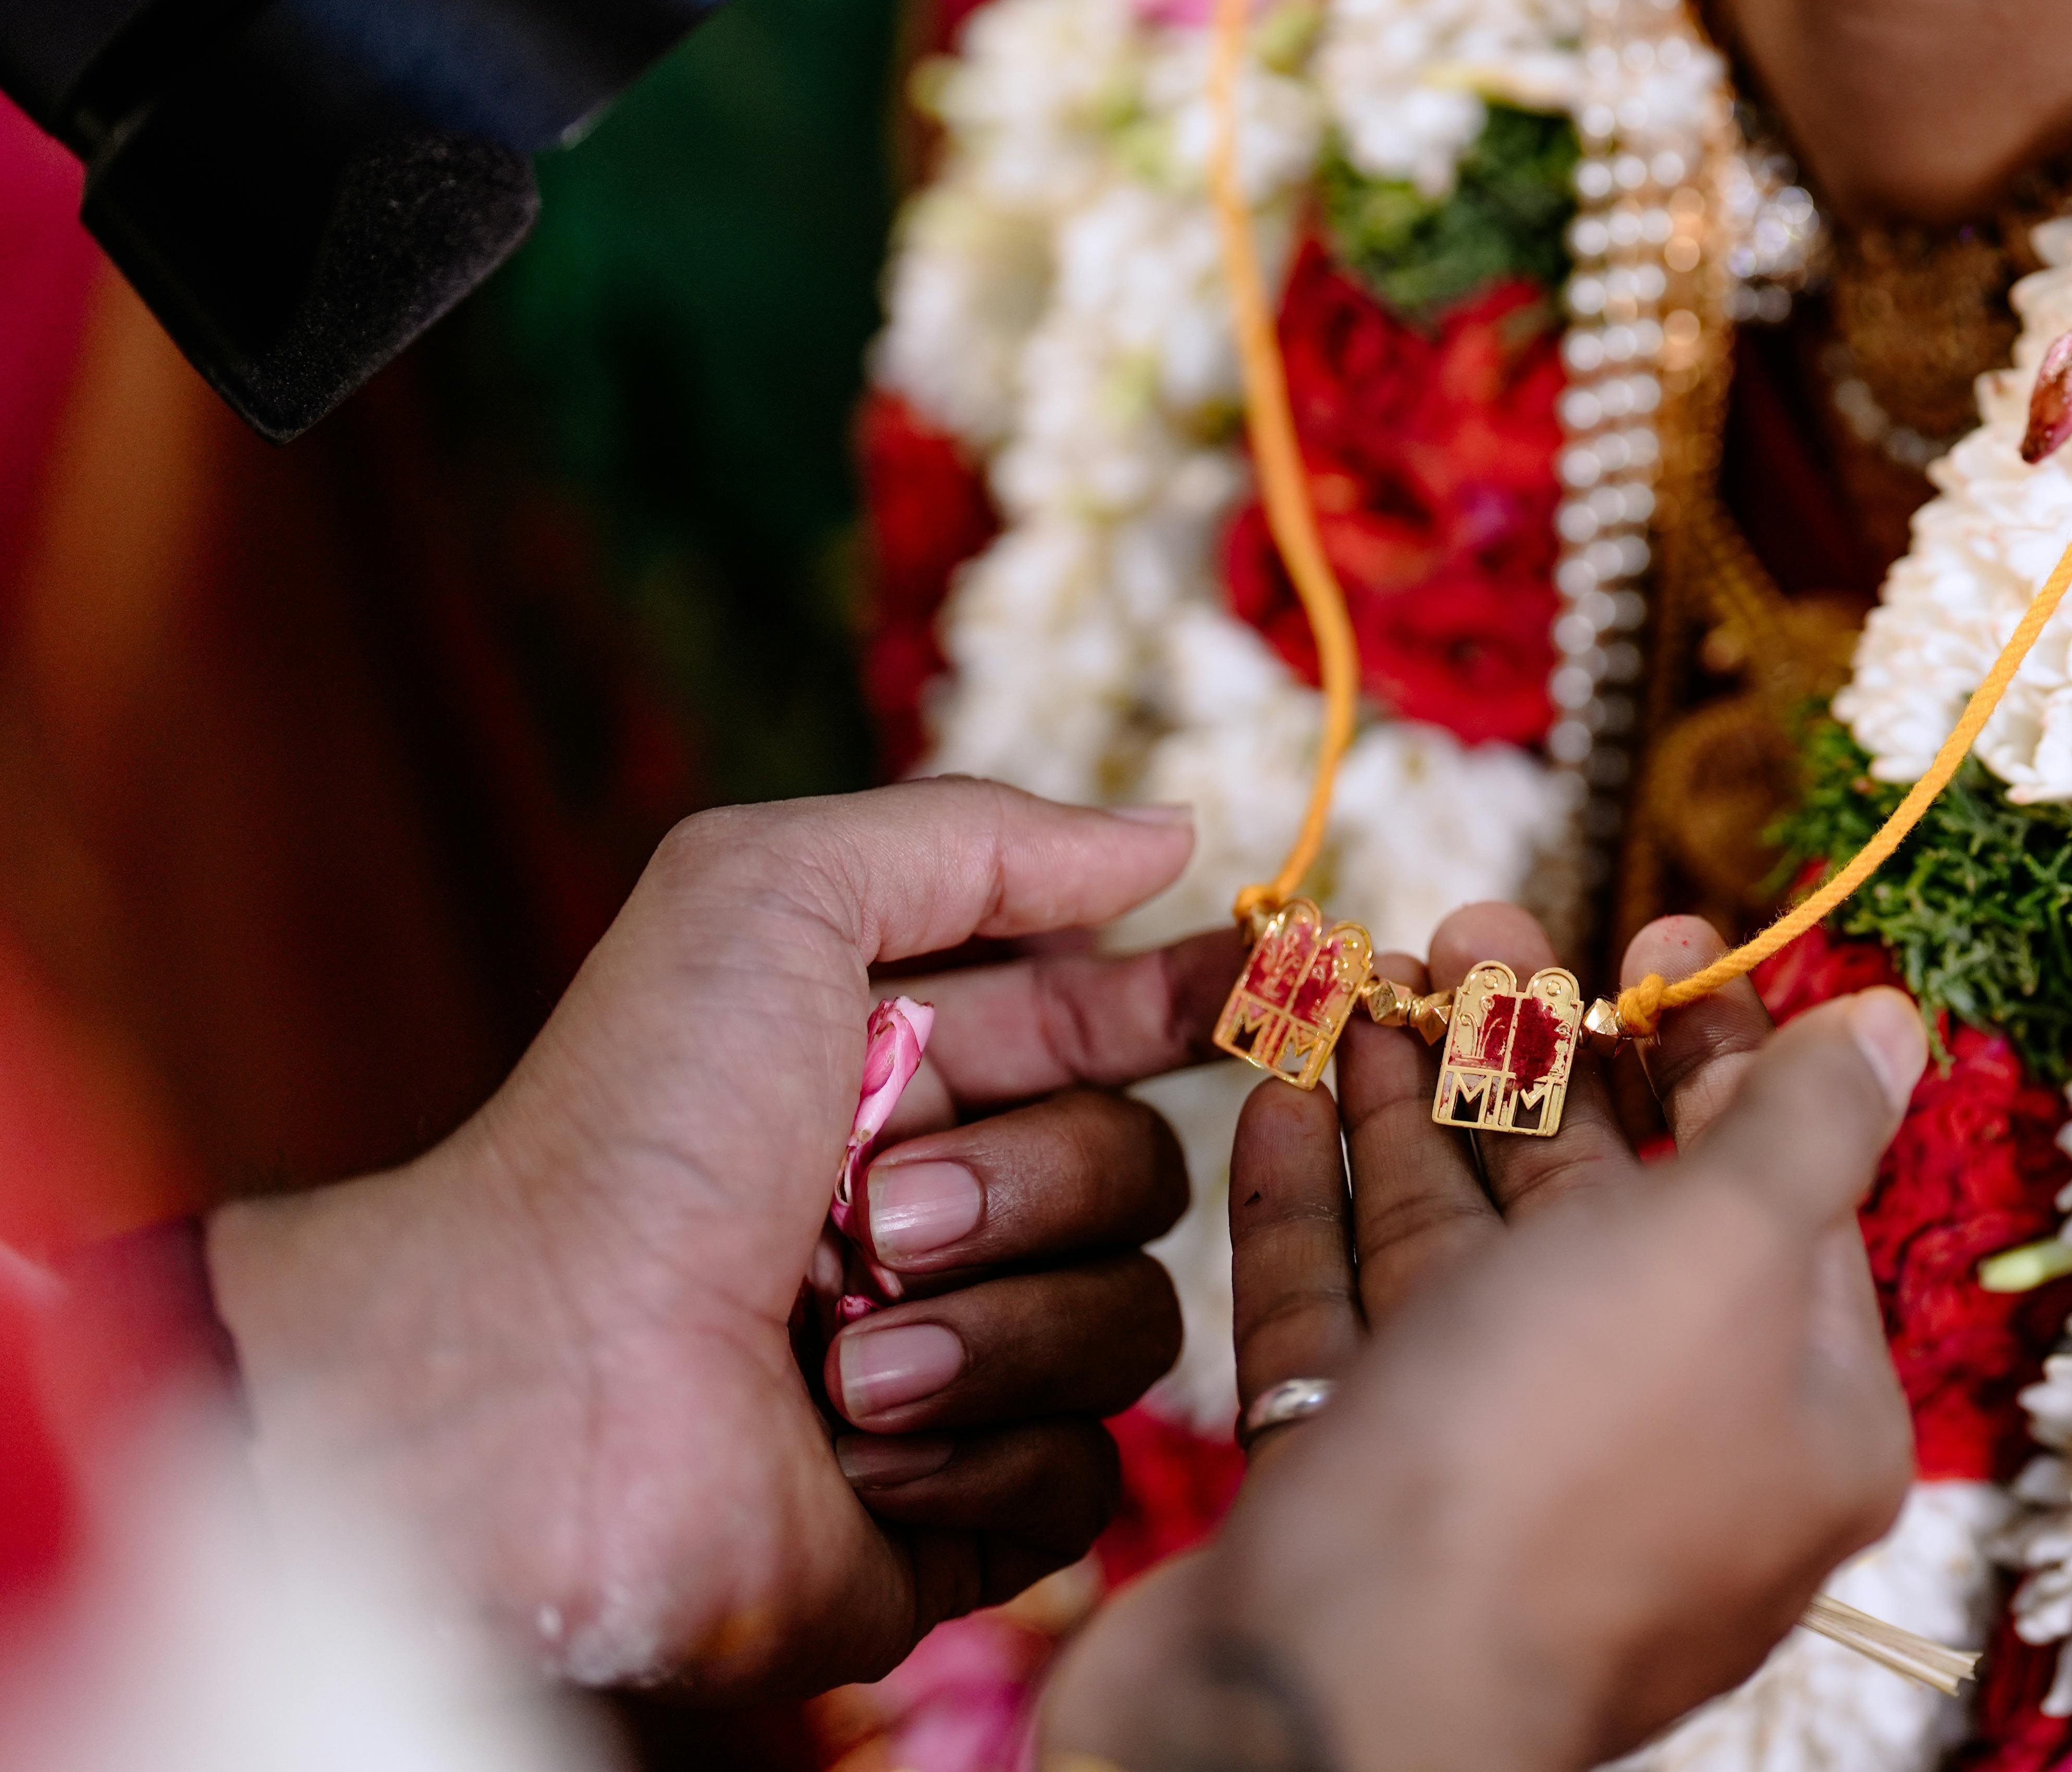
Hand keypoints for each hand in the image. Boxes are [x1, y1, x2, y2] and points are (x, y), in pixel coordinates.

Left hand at [205, 779, 1239, 1696]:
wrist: (517, 1393)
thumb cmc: (626, 1133)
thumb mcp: (771, 893)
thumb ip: (978, 835)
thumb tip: (1169, 837)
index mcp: (912, 1071)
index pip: (1115, 1022)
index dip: (1197, 1001)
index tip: (1273, 980)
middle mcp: (946, 1212)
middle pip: (1145, 1171)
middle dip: (1032, 1184)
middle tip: (884, 1213)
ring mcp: (958, 1367)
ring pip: (1133, 1324)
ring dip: (997, 1326)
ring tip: (847, 1350)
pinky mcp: (957, 1516)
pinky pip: (1086, 1475)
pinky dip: (981, 1454)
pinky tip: (860, 1448)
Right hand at [1038, 906, 1926, 1771]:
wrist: (1318, 1707)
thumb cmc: (1546, 1468)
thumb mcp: (1722, 1253)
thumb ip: (1804, 1128)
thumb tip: (1889, 1026)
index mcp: (1794, 1418)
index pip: (1771, 1191)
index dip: (1711, 1050)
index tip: (1651, 924)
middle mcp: (1656, 1455)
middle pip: (1604, 1214)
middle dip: (1537, 1059)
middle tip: (1469, 928)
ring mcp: (1494, 1485)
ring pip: (1462, 1260)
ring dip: (1417, 1110)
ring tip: (1369, 979)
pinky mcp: (1354, 1502)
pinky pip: (1347, 1328)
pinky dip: (1318, 1210)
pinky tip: (1286, 1098)